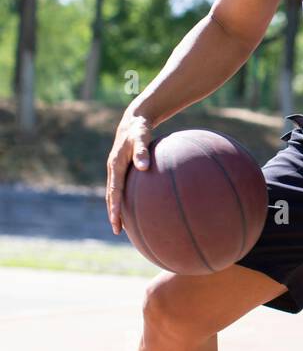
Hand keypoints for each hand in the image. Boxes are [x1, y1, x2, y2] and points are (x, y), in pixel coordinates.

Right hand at [106, 110, 152, 234]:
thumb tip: (144, 167)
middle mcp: (113, 169)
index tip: (115, 220)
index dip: (114, 206)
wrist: (134, 121)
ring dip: (116, 208)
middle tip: (116, 230)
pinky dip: (124, 199)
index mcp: (115, 165)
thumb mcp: (141, 137)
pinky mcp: (123, 169)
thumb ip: (142, 151)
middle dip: (113, 213)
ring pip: (114, 193)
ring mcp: (117, 170)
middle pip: (111, 196)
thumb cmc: (139, 129)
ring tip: (122, 225)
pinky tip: (135, 207)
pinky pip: (122, 187)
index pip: (114, 190)